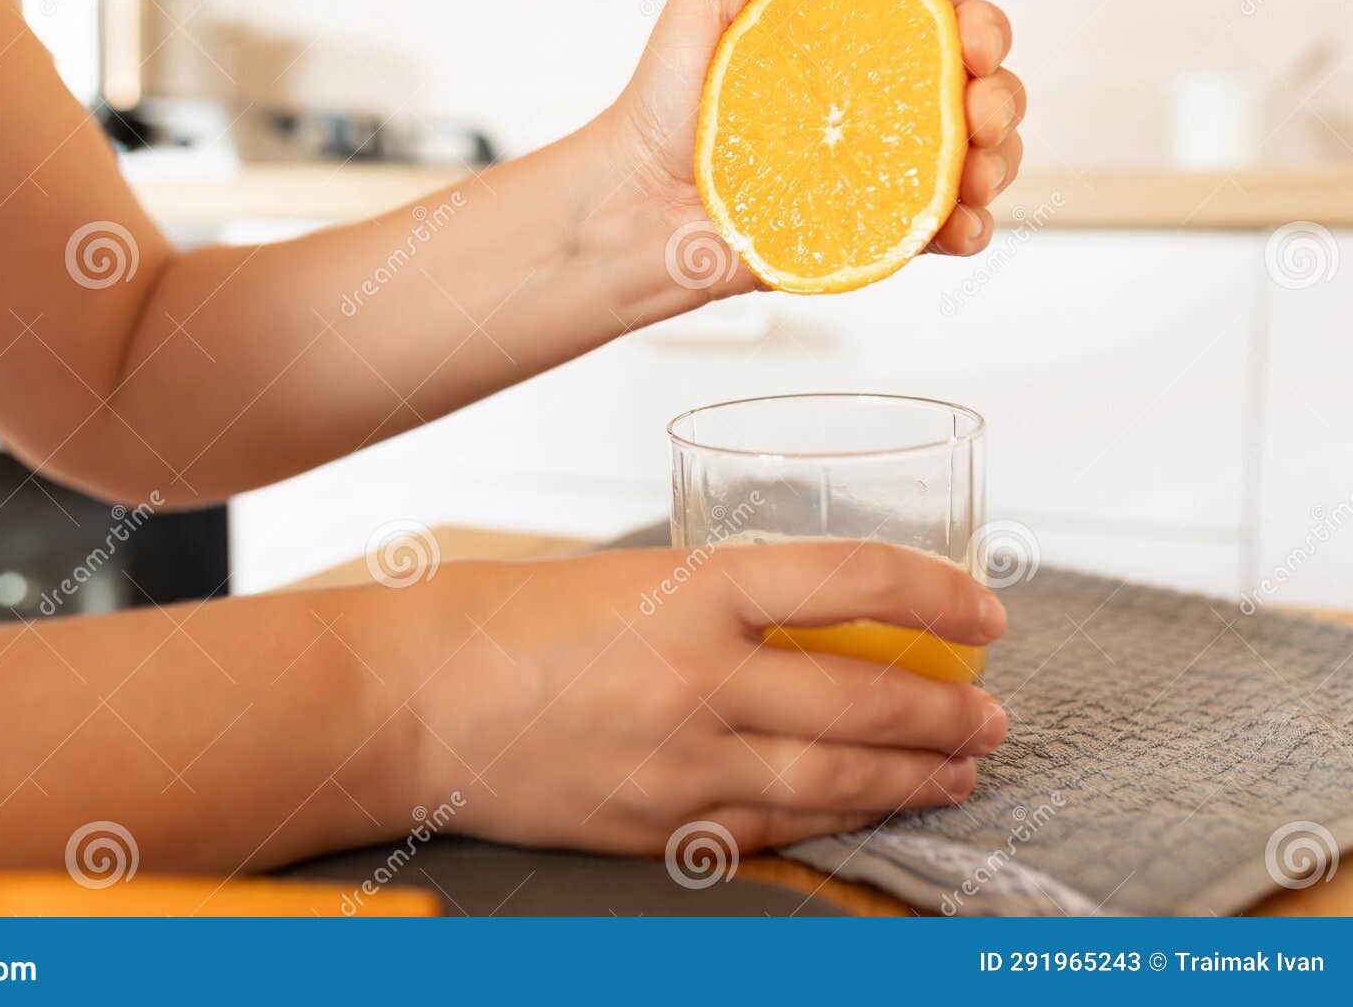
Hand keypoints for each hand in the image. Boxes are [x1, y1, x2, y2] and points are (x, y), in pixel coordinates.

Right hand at [391, 541, 1007, 856]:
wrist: (414, 696)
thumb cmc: (512, 621)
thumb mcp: (634, 576)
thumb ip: (728, 601)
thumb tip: (827, 623)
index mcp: (694, 589)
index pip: (857, 581)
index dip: (941, 593)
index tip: (983, 609)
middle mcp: (700, 678)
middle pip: (868, 698)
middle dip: (948, 711)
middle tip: (991, 711)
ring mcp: (682, 764)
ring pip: (837, 780)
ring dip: (915, 777)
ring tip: (960, 769)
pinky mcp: (659, 827)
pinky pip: (774, 831)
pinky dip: (835, 821)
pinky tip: (867, 810)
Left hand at [590, 0, 1025, 297]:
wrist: (635, 201)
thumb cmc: (667, 97)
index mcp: (858, 43)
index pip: (951, 26)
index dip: (983, 30)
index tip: (974, 44)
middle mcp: (876, 106)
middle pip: (981, 95)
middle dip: (1004, 101)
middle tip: (980, 116)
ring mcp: (876, 172)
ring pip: (978, 165)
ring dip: (999, 166)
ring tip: (973, 175)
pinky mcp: (866, 233)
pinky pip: (940, 234)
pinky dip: (969, 230)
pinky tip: (956, 226)